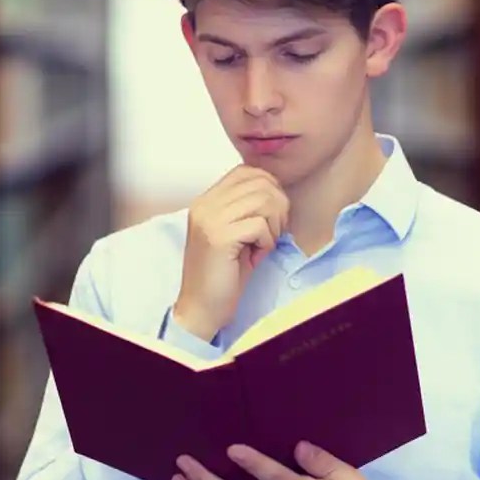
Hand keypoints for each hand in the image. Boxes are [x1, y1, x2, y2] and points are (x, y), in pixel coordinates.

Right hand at [173, 165, 289, 340]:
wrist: (202, 307)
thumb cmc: (223, 273)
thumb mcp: (235, 232)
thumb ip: (247, 208)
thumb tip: (277, 190)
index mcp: (206, 200)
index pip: (247, 171)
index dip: (270, 189)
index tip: (271, 216)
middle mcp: (205, 204)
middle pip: (260, 182)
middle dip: (278, 208)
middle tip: (272, 233)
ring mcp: (210, 219)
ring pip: (264, 200)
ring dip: (274, 226)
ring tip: (262, 245)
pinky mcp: (219, 237)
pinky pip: (260, 225)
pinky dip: (267, 242)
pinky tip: (255, 257)